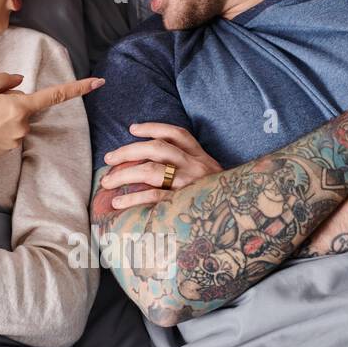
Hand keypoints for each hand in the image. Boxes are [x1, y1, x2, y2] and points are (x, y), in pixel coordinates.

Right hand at [0, 71, 104, 170]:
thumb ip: (7, 80)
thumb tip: (20, 82)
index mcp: (20, 106)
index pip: (55, 95)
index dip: (78, 88)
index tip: (98, 82)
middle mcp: (23, 125)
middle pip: (26, 106)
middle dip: (12, 100)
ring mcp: (16, 140)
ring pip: (17, 119)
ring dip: (5, 114)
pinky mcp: (7, 150)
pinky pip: (10, 131)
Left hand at [100, 122, 221, 208]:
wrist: (240, 218)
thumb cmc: (219, 198)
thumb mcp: (210, 177)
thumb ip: (190, 168)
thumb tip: (155, 165)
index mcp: (201, 157)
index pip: (177, 134)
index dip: (153, 128)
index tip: (133, 128)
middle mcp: (196, 166)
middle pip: (157, 148)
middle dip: (128, 151)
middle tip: (109, 158)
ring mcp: (190, 184)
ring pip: (151, 170)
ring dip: (124, 174)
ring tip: (107, 182)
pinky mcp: (183, 204)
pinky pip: (153, 197)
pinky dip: (132, 199)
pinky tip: (118, 204)